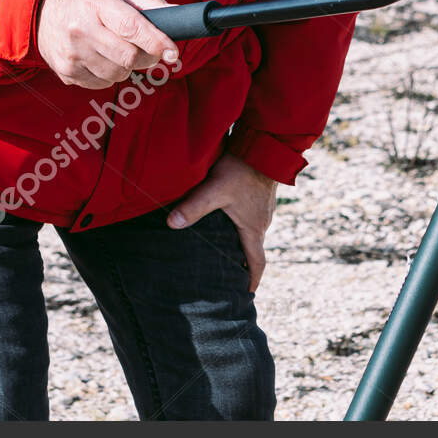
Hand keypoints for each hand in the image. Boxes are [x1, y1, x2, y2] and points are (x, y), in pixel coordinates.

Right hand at [36, 0, 177, 88]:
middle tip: (149, 50)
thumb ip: (149, 3)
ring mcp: (71, 53)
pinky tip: (101, 57)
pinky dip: (110, 74)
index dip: (156, 42)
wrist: (42, 12)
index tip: (173, 53)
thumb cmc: (87, 0)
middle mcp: (81, 29)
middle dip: (146, 57)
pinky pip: (103, 83)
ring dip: (127, 67)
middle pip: (128, 57)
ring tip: (118, 49)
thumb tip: (179, 15)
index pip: (131, 27)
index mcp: (97, 3)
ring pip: (117, 74)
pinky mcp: (66, 72)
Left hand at [168, 151, 276, 291]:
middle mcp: (263, 220)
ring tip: (225, 249)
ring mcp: (264, 207)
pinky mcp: (261, 194)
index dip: (252, 280)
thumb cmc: (243, 167)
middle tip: (229, 275)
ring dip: (242, 243)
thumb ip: (194, 206)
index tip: (247, 294)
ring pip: (252, 231)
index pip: (257, 262)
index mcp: (254, 228)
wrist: (266, 143)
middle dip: (243, 264)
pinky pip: (252, 216)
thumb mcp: (216, 188)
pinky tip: (229, 217)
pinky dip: (242, 225)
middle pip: (253, 248)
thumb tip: (171, 224)